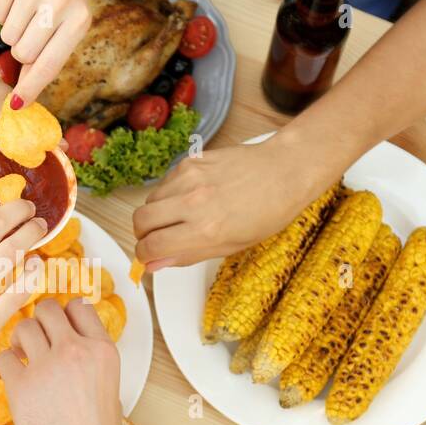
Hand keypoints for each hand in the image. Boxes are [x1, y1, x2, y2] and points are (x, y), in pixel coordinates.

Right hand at [0, 0, 90, 107]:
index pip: (49, 65)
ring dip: (13, 30)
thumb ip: (51, 53)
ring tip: (28, 8)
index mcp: (80, 19)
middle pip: (23, 54)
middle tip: (33, 28)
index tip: (16, 106)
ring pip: (7, 37)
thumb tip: (23, 94)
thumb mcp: (71, 18)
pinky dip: (3, 12)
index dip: (30, 88)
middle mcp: (59, 3)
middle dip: (22, 49)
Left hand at [0, 299, 123, 424]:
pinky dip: (6, 364)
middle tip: (37, 337)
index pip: (79, 306)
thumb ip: (90, 357)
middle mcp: (75, 351)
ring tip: (22, 353)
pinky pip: (3, 357)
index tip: (59, 324)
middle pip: (48, 308)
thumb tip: (70, 341)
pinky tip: (15, 376)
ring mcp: (47, 367)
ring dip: (20, 337)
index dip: (66, 313)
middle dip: (40, 320)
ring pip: (23, 327)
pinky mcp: (21, 386)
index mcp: (102, 349)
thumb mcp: (109, 383)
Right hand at [133, 134, 332, 268]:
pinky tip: (189, 199)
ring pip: (149, 201)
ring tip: (177, 218)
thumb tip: (155, 263)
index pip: (152, 246)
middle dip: (142, 235)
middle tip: (156, 239)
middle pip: (140, 221)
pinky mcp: (190, 161)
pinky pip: (164, 183)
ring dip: (155, 214)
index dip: (143, 255)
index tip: (147, 257)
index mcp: (206, 230)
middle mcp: (193, 202)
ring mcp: (190, 178)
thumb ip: (188, 255)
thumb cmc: (268, 211)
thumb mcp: (232, 246)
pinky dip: (168, 195)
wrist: (285, 171)